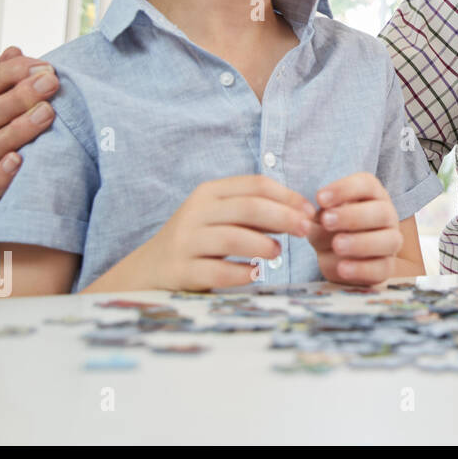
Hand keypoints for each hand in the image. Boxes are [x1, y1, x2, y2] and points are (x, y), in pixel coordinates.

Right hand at [0, 46, 60, 204]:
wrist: (33, 172)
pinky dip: (2, 174)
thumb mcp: (23, 99)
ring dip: (18, 129)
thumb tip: (13, 51)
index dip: (12, 72)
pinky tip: (18, 160)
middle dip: (20, 96)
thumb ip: (17, 77)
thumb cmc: (28, 127)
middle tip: (51, 84)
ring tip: (47, 114)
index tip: (45, 67)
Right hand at [115, 175, 315, 291]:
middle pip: (249, 207)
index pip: (256, 184)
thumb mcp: (220, 216)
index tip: (310, 211)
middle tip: (305, 231)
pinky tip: (255, 273)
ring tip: (277, 253)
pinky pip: (219, 272)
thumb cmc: (199, 240)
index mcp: (209, 193)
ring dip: (264, 245)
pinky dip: (244, 273)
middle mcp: (195, 213)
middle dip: (285, 218)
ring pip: (234, 238)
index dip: (288, 196)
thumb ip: (254, 210)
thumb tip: (302, 211)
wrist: (148, 270)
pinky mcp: (180, 271)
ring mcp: (185, 242)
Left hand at [307, 172, 403, 286]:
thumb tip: (303, 222)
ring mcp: (391, 242)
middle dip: (353, 215)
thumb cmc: (334, 231)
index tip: (319, 198)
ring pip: (388, 240)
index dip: (344, 189)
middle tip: (327, 221)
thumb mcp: (322, 221)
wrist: (346, 260)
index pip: (366, 184)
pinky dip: (362, 269)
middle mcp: (387, 216)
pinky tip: (342, 268)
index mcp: (373, 195)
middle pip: (381, 211)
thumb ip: (317, 220)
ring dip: (361, 242)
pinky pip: (382, 268)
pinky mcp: (387, 268)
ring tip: (337, 245)